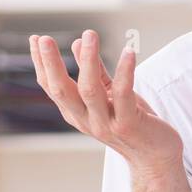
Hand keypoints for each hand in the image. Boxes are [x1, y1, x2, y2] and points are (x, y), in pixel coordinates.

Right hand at [29, 30, 183, 174]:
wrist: (156, 157)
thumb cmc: (133, 122)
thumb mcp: (109, 95)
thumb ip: (94, 72)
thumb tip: (78, 43)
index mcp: (77, 113)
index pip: (52, 87)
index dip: (42, 64)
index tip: (35, 39)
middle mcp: (86, 120)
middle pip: (62, 90)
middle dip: (51, 64)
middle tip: (44, 39)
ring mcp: (105, 124)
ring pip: (90, 90)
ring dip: (88, 61)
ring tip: (89, 34)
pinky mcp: (128, 125)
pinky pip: (124, 95)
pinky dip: (126, 72)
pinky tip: (129, 51)